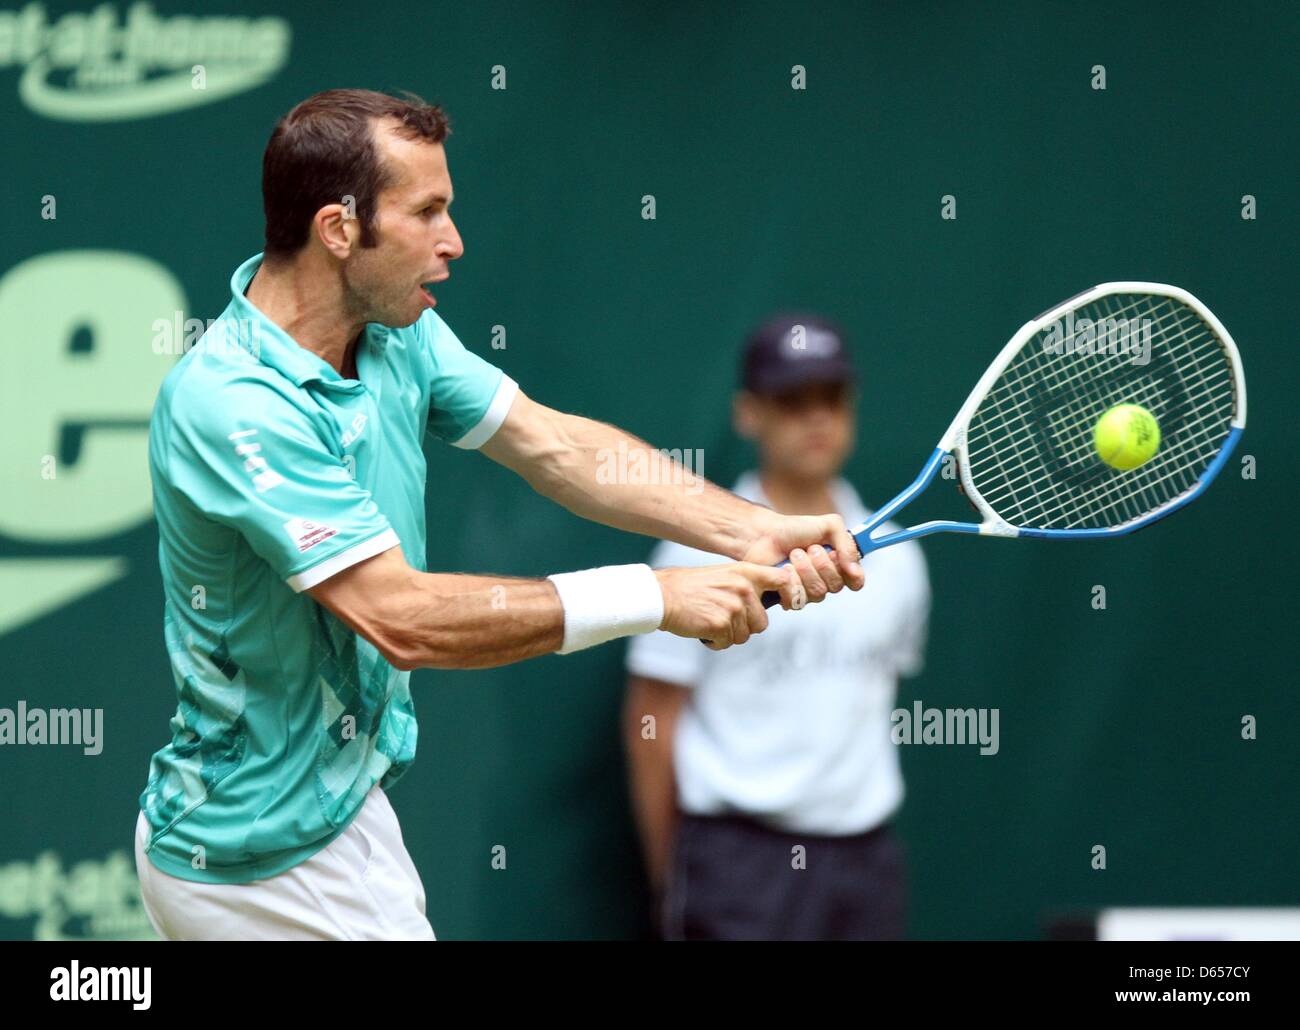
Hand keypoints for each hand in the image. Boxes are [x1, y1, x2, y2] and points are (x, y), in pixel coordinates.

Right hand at [655, 563, 803, 649]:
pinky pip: (726, 643)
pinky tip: (702, 628)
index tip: (785, 603)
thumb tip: (767, 603)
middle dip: (744, 627)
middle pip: (761, 623)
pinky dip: (714, 642)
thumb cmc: (691, 587)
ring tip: (709, 619)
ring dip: (727, 634)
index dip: (790, 593)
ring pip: (744, 635)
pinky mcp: (721, 624)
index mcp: (746, 572)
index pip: (783, 579)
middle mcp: (744, 588)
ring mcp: (733, 607)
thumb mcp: (724, 574)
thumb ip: (747, 585)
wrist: (662, 595)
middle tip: (723, 618)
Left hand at [742, 512, 864, 604]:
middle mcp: (825, 579)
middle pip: (836, 586)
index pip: (856, 581)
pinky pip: (798, 599)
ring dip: (804, 570)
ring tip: (793, 555)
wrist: (762, 534)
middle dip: (821, 564)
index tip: (842, 562)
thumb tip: (855, 569)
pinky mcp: (789, 597)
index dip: (853, 575)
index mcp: (838, 564)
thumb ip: (847, 544)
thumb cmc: (794, 529)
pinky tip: (783, 568)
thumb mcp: (829, 525)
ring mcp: (807, 590)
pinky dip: (790, 581)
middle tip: (809, 549)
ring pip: (818, 593)